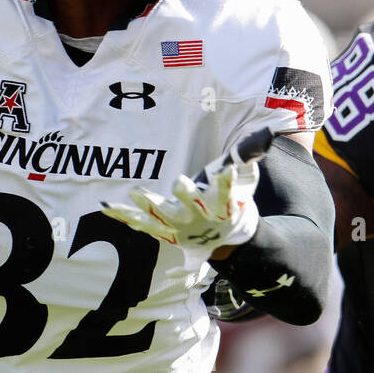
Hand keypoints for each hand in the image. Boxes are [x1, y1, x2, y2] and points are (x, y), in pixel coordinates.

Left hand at [101, 157, 259, 260]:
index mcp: (221, 209)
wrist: (223, 240)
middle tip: (178, 181)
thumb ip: (248, 158)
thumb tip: (266, 132)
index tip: (226, 170)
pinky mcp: (161, 231)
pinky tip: (107, 206)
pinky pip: (140, 224)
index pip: (226, 194)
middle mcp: (199, 220)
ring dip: (148, 205)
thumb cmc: (232, 204)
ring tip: (135, 190)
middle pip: (191, 208)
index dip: (226, 183)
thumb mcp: (245, 183)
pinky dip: (124, 216)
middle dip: (185, 196)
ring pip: (161, 218)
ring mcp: (178, 228)